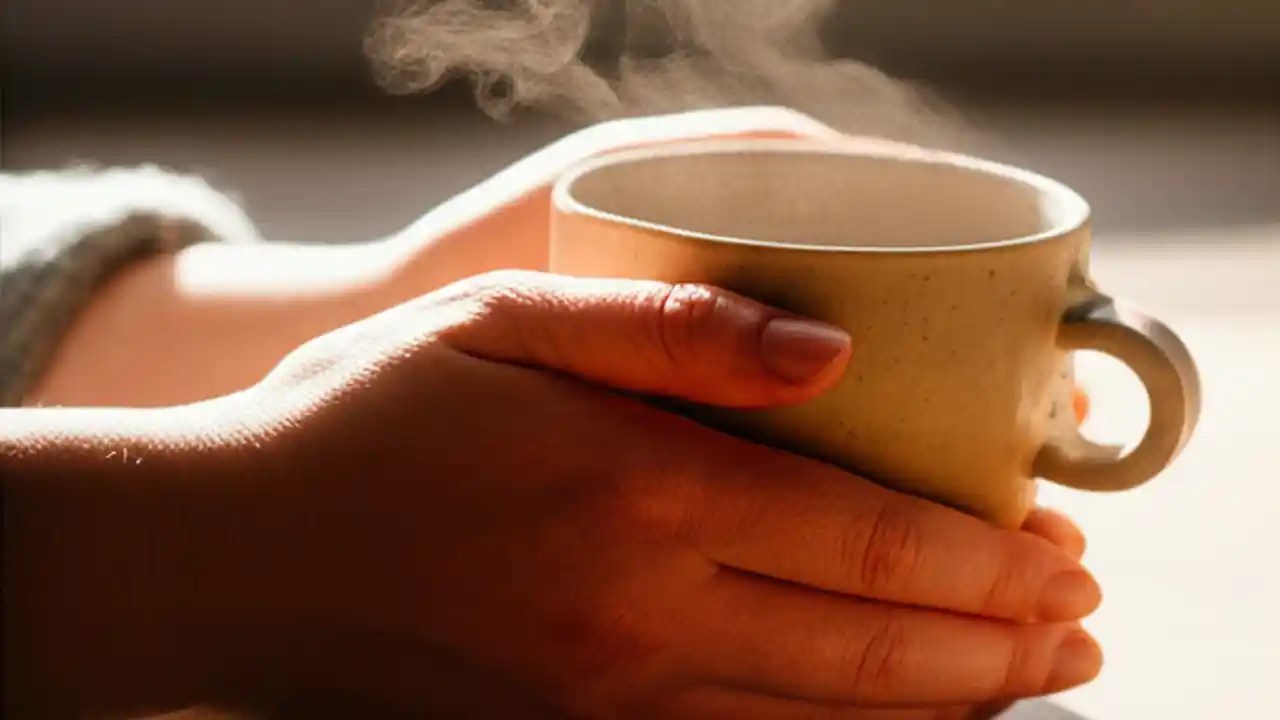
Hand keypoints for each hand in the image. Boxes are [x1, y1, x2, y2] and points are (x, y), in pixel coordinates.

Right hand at [223, 271, 1101, 716]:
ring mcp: (606, 703)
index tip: (1061, 552)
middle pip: (874, 652)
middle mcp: (638, 618)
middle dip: (1002, 643)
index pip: (867, 541)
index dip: (986, 556)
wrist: (234, 558)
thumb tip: (832, 354)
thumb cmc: (365, 421)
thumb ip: (678, 335)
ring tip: (1032, 682)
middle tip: (1085, 627)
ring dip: (948, 706)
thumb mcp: (506, 325)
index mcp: (636, 495)